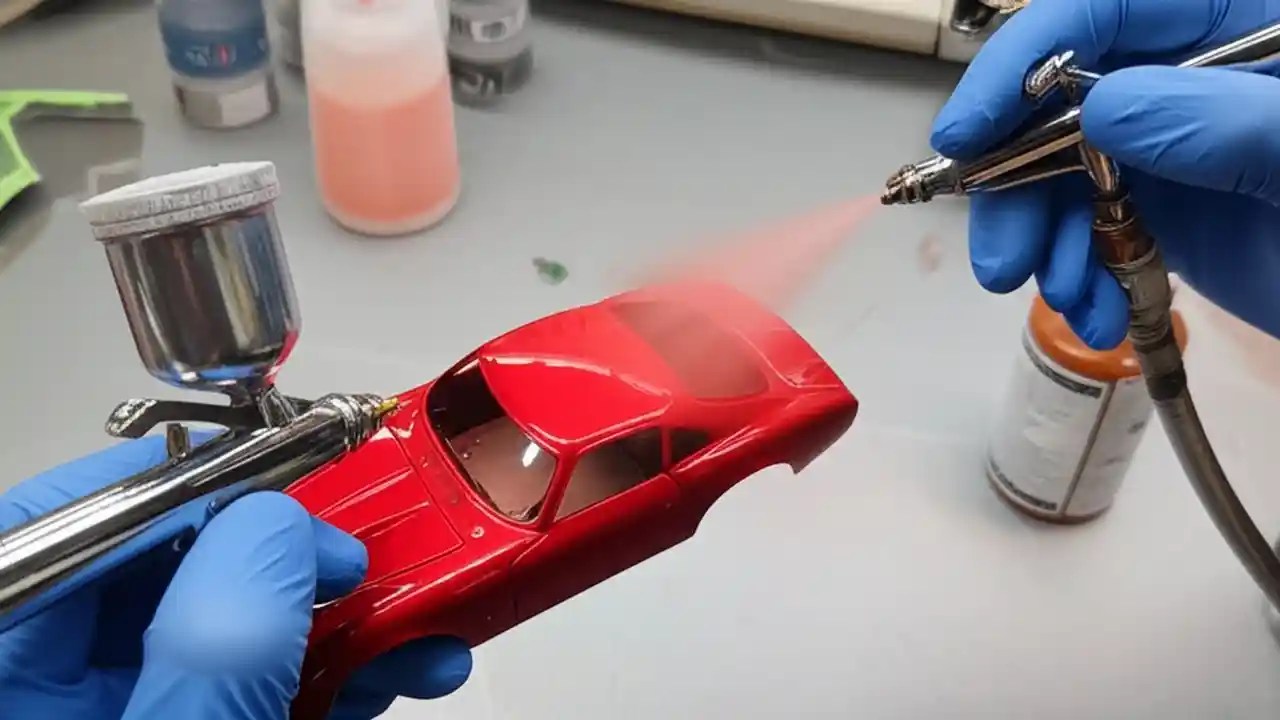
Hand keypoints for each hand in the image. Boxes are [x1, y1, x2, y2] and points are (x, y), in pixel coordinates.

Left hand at [0, 437, 471, 719]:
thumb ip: (218, 642)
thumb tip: (278, 524)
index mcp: (16, 666)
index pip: (88, 516)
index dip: (196, 483)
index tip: (293, 485)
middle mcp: (67, 680)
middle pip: (182, 560)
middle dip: (301, 550)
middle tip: (368, 552)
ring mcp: (140, 706)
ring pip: (243, 618)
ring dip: (351, 609)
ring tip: (430, 610)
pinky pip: (271, 675)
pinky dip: (347, 665)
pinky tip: (409, 660)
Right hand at [931, 0, 1279, 347]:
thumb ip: (1228, 119)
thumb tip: (1107, 106)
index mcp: (1241, 22)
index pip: (1105, 9)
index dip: (1020, 60)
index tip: (969, 129)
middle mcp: (1193, 77)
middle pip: (1058, 101)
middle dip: (1015, 181)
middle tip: (1000, 255)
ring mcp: (1176, 146)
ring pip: (1058, 174)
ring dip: (1039, 242)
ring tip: (1064, 300)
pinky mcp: (1169, 209)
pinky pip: (1087, 230)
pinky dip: (1075, 274)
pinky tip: (1094, 311)